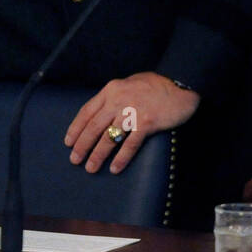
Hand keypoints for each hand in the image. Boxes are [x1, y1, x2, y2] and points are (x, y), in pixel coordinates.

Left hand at [65, 72, 199, 174]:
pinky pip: (130, 144)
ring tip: (91, 167)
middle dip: (82, 145)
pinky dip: (121, 158)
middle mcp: (119, 100)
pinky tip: (115, 168)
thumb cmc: (158, 84)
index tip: (69, 142)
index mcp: (112, 89)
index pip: (87, 111)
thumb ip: (116, 96)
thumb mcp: (130, 83)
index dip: (76, 128)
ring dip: (98, 155)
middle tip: (75, 160)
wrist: (182, 83)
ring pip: (109, 137)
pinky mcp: (147, 122)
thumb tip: (103, 114)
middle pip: (94, 127)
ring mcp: (132, 111)